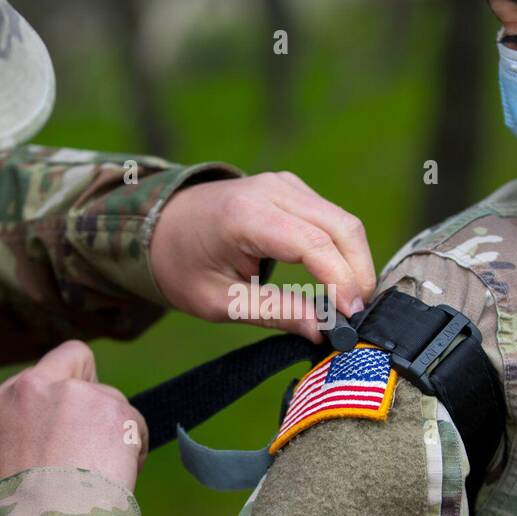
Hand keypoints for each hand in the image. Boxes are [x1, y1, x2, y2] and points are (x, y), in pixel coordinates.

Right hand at [0, 341, 147, 492]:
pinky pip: (134, 423)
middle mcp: (34, 387)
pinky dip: (133, 448)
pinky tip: (119, 479)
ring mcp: (75, 394)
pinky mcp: (113, 409)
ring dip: (112, 431)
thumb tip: (44, 442)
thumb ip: (17, 436)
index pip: (36, 378)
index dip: (56, 396)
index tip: (66, 423)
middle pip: (77, 358)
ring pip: (110, 399)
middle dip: (91, 387)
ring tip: (103, 477)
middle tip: (98, 431)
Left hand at [149, 172, 376, 341]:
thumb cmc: (184, 266)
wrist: (158, 224)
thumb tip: (323, 330)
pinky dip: (342, 250)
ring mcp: (284, 185)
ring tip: (349, 304)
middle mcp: (270, 190)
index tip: (351, 317)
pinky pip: (332, 218)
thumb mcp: (220, 302)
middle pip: (341, 227)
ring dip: (354, 262)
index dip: (340, 280)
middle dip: (358, 273)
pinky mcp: (292, 189)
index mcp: (245, 216)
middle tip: (358, 316)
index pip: (312, 243)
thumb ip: (274, 313)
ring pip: (343, 222)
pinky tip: (337, 281)